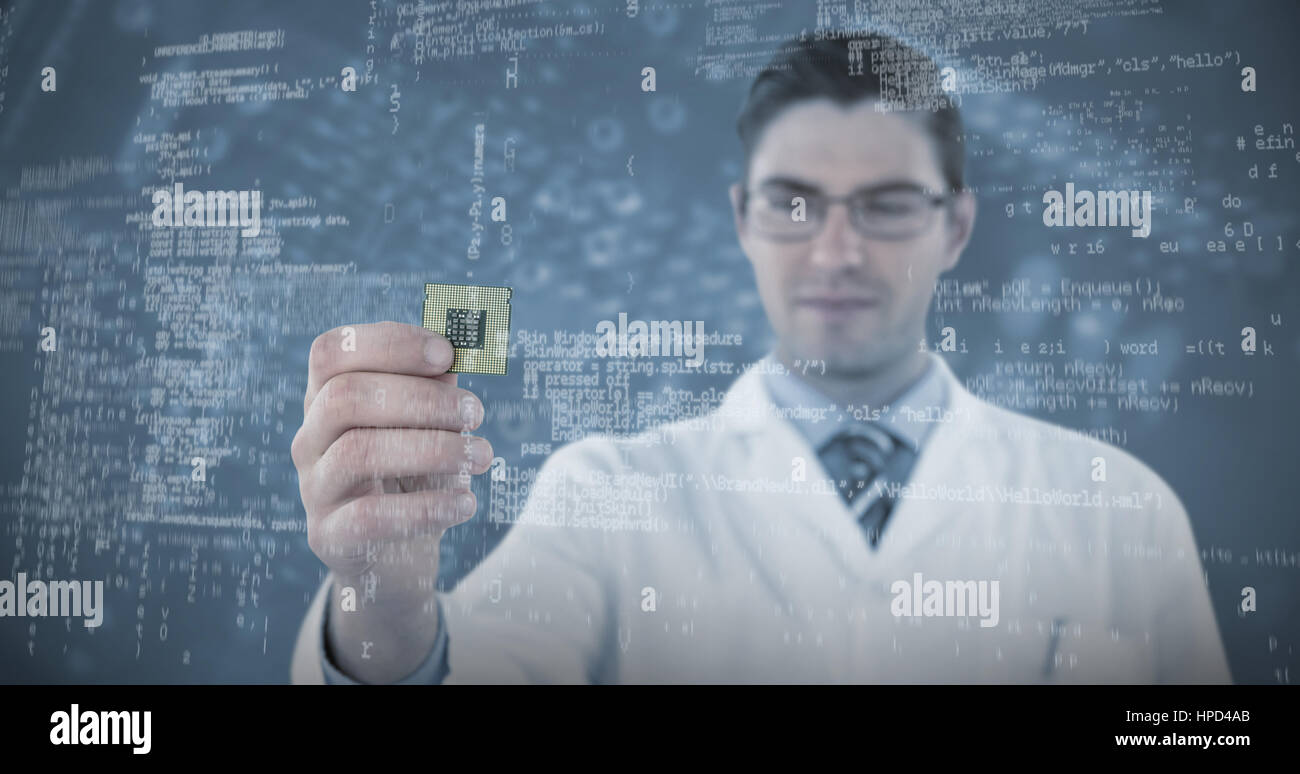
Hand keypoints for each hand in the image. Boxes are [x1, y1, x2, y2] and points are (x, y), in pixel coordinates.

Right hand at [291, 321, 491, 680]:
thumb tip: (457, 355)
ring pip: (357, 452)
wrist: (395, 557)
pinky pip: (368, 518)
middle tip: (475, 413)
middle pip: (346, 397)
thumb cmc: (414, 475)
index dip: (389, 343)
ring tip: (481, 457)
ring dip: (433, 449)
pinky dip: (426, 507)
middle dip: (423, 399)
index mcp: (327, 399)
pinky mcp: (329, 537)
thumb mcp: (427, 426)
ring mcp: (314, 488)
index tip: (446, 353)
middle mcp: (310, 438)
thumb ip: (435, 388)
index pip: (332, 352)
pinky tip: (466, 503)